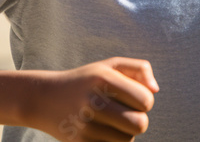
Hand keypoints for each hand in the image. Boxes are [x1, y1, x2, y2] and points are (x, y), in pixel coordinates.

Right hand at [25, 57, 157, 140]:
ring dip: (124, 133)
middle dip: (138, 120)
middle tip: (125, 113)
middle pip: (140, 124)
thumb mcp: (109, 66)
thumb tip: (155, 90)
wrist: (44, 99)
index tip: (132, 98)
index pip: (146, 100)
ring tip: (110, 121)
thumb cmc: (85, 81)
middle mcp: (93, 101)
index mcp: (103, 79)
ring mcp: (85, 125)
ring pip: (127, 140)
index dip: (144, 100)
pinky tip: (100, 131)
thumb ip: (139, 69)